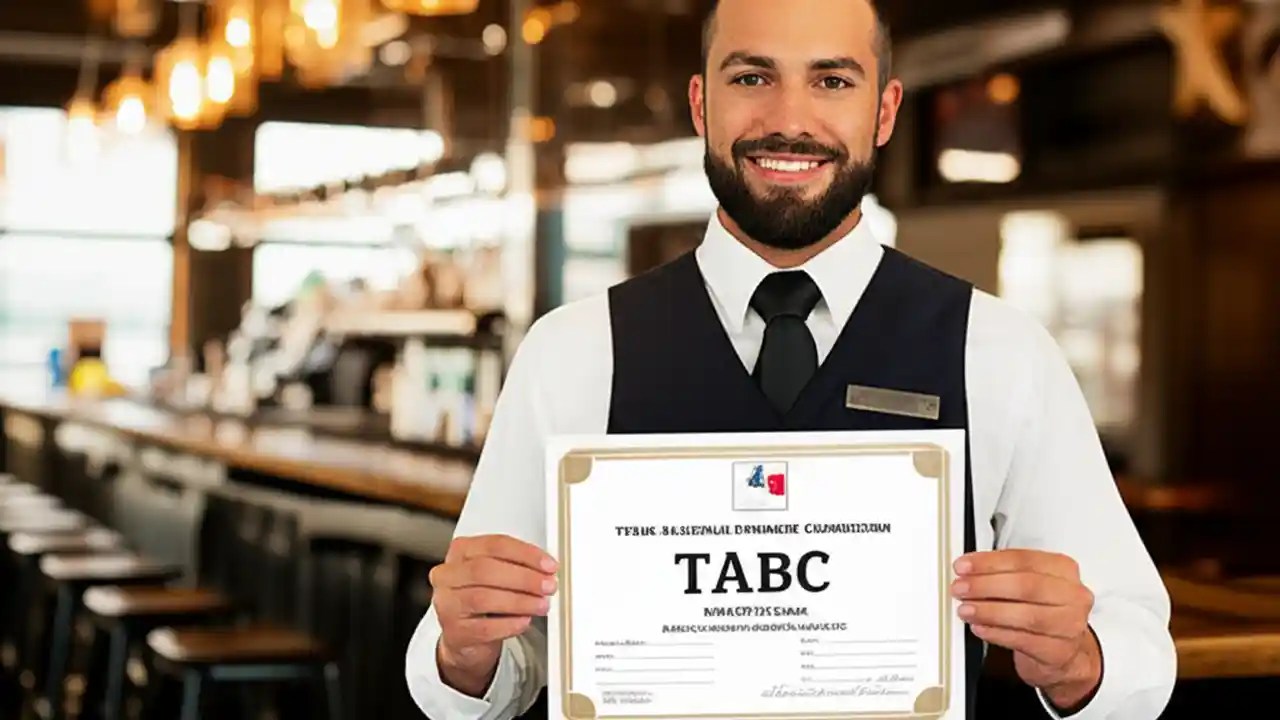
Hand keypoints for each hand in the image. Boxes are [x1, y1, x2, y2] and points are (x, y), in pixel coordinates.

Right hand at [429, 534, 558, 695]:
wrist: (463, 636)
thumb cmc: (481, 598)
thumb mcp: (493, 574)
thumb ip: (514, 565)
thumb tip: (545, 569)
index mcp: (460, 552)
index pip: (494, 544)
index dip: (525, 554)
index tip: (548, 565)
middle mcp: (447, 575)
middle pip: (486, 570)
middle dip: (524, 578)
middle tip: (548, 585)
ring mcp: (447, 604)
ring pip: (484, 598)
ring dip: (520, 601)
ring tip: (541, 605)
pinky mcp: (454, 632)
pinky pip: (484, 627)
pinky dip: (510, 624)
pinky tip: (524, 621)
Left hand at [952, 550, 1101, 710]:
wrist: (1065, 651)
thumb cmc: (1044, 609)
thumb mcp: (1029, 583)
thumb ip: (1002, 572)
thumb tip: (969, 570)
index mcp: (1064, 569)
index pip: (1024, 559)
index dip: (989, 562)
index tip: (963, 566)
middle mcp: (1072, 595)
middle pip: (1026, 586)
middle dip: (986, 586)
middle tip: (960, 588)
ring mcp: (1070, 624)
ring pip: (1026, 615)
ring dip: (989, 611)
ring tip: (966, 609)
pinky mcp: (1060, 651)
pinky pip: (1024, 641)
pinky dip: (997, 633)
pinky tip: (980, 628)